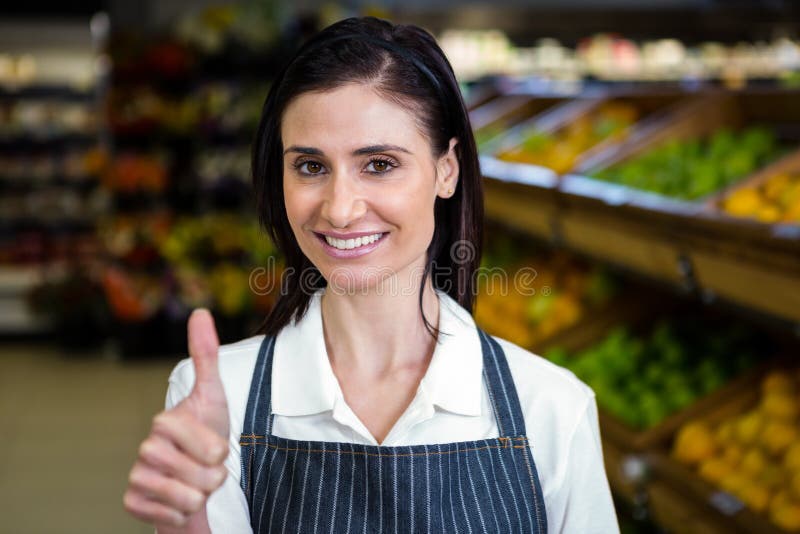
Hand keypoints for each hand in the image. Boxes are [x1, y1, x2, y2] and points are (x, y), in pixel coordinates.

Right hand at [124, 309, 230, 531]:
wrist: (192, 475)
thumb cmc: (206, 434)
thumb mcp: (214, 395)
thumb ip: (206, 355)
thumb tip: (200, 312)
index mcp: (165, 421)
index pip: (213, 449)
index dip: (221, 453)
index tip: (215, 447)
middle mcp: (146, 447)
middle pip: (201, 475)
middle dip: (213, 477)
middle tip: (204, 467)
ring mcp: (137, 475)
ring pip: (189, 498)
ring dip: (201, 495)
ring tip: (194, 482)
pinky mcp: (133, 502)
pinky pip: (172, 516)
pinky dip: (184, 513)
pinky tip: (178, 500)